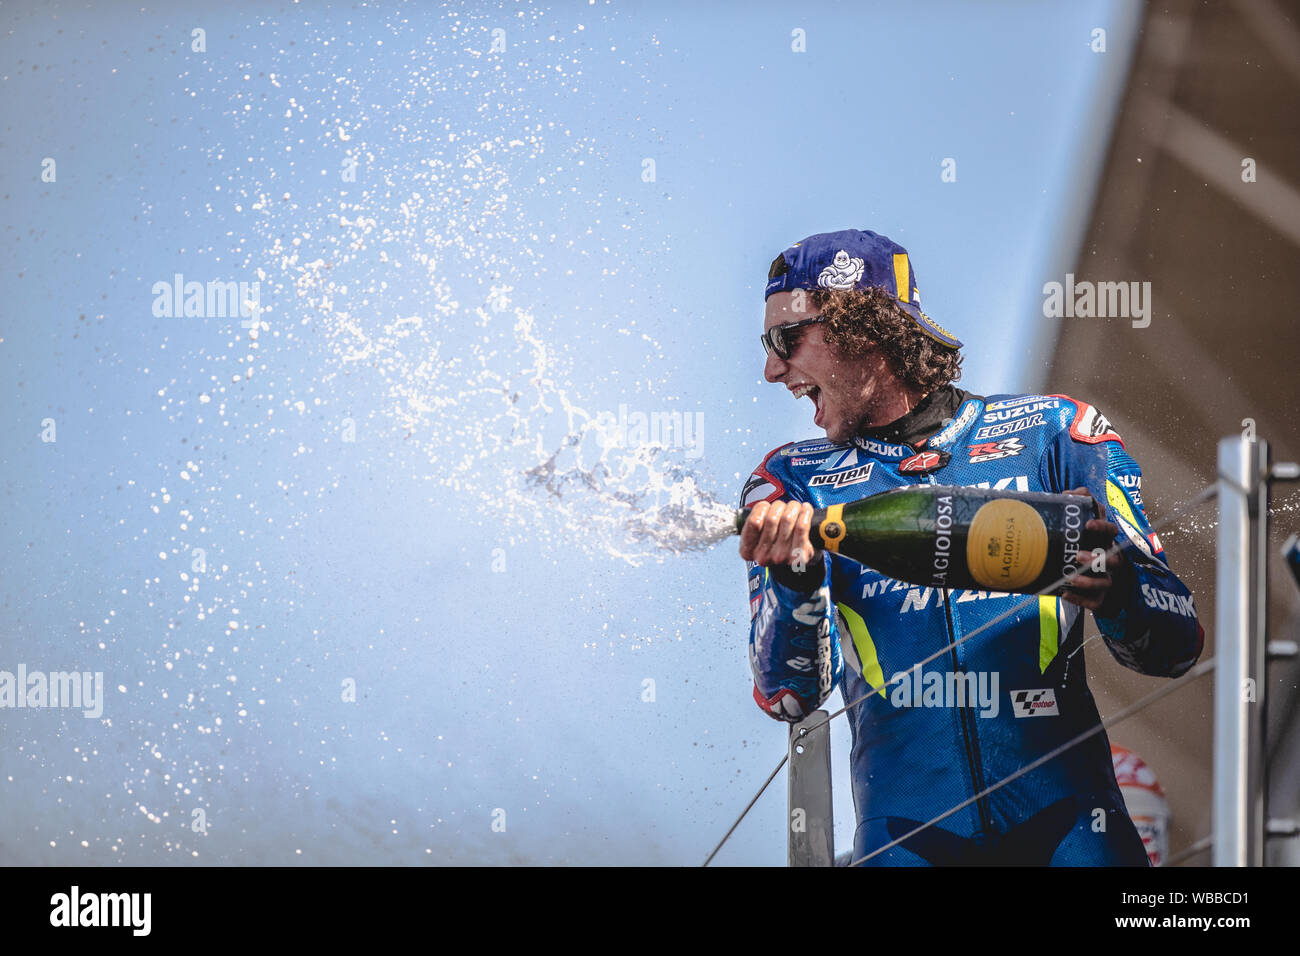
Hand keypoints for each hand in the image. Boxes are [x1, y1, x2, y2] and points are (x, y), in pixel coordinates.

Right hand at [738, 500, 821, 570]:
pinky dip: (805, 514)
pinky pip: (802, 527)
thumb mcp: (756, 532)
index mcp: (747, 550)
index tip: (767, 506)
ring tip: (795, 508)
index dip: (762, 508)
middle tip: (783, 507)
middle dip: (779, 506)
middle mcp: (763, 556)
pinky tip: (805, 510)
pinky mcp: (798, 556)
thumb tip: (765, 506)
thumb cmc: (774, 542)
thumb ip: (756, 518)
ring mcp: (781, 557)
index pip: (754, 522)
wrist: (794, 560)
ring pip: (787, 519)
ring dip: (793, 508)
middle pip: (771, 519)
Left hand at [1059, 486, 1131, 612]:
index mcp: (1107, 542)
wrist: (1101, 582)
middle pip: (1113, 559)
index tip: (1089, 524)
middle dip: (1098, 558)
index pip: (1111, 532)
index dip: (1103, 527)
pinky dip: (1081, 600)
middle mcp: (1112, 561)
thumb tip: (1066, 493)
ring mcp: (1109, 580)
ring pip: (1105, 582)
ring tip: (1070, 577)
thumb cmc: (1090, 548)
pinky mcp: (1102, 599)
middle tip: (1078, 555)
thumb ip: (1079, 507)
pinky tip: (1065, 595)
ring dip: (1088, 580)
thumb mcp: (1087, 529)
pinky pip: (1094, 602)